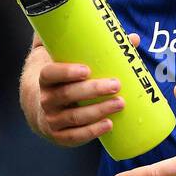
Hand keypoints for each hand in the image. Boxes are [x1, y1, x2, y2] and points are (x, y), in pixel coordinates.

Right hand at [31, 33, 139, 147]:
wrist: (43, 110)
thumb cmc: (65, 81)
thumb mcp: (71, 62)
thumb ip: (94, 48)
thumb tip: (133, 38)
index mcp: (46, 78)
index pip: (50, 73)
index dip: (66, 72)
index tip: (87, 70)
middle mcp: (45, 99)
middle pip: (67, 94)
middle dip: (93, 90)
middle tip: (116, 85)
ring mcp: (51, 119)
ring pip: (75, 116)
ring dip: (98, 110)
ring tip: (120, 103)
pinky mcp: (60, 136)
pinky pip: (76, 136)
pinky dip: (93, 131)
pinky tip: (109, 124)